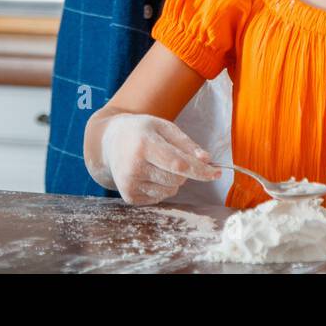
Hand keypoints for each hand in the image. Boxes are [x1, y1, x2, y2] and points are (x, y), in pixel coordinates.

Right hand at [90, 113, 221, 204]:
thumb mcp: (163, 127)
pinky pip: (159, 198)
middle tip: (170, 156)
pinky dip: (161, 188)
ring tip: (156, 164)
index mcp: (144, 145)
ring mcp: (130, 184)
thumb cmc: (140, 131)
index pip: (179, 164)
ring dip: (171, 180)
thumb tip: (206, 160)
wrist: (109, 141)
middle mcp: (134, 167)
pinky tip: (148, 174)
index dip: (200, 171)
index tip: (216, 173)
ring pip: (170, 191)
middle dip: (183, 171)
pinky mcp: (129, 196)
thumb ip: (186, 144)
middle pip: (177, 180)